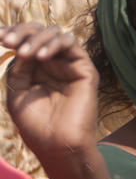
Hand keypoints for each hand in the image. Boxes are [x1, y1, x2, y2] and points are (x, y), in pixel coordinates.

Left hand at [1, 22, 98, 161]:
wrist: (57, 146)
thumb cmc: (36, 125)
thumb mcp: (16, 90)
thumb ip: (18, 66)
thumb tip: (21, 45)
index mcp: (37, 69)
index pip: (26, 41)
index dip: (13, 34)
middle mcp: (54, 64)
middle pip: (39, 32)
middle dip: (21, 32)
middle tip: (8, 41)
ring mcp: (69, 66)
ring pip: (54, 34)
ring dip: (35, 38)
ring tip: (24, 54)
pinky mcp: (85, 70)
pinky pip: (70, 43)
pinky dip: (53, 44)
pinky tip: (40, 58)